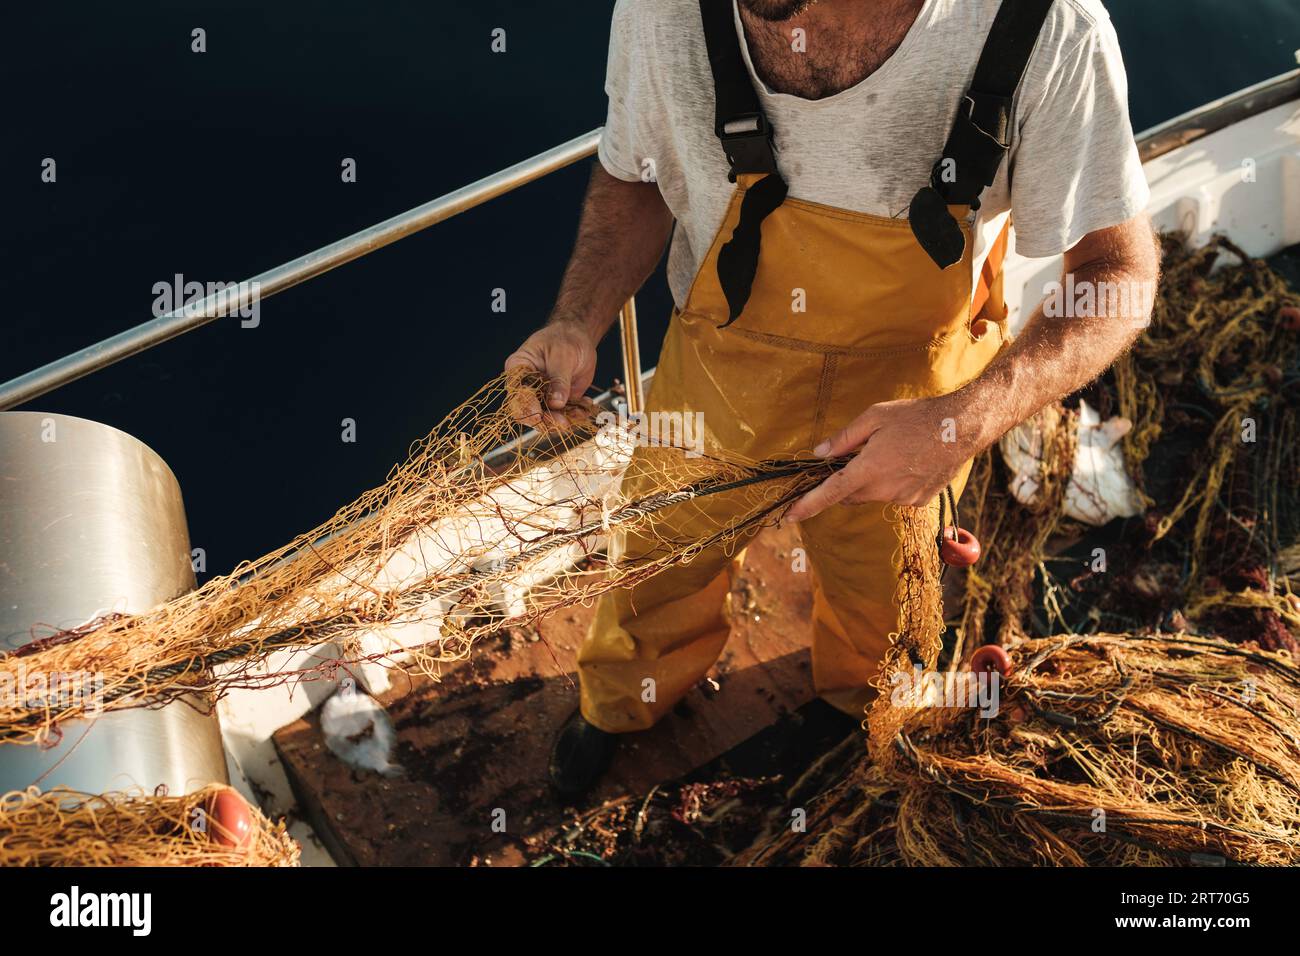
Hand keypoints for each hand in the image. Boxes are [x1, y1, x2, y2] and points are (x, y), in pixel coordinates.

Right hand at [504, 320, 597, 426]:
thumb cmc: (564, 339)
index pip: (516, 394)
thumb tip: (556, 403)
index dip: (526, 407)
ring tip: (579, 413)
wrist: (579, 338)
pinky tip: (585, 406)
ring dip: (563, 420)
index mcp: (518, 370)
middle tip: (562, 422)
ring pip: (546, 418)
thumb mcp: (562, 356)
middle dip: (545, 420)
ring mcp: (541, 395)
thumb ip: (559, 380)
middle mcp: (526, 386)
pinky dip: (575, 415)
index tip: (539, 415)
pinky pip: (563, 415)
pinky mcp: (557, 401)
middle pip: (528, 412)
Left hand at [785, 395, 981, 521]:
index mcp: (869, 469)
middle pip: (850, 494)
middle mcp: (884, 489)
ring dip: (871, 480)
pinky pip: (894, 495)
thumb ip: (844, 438)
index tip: (789, 516)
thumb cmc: (916, 417)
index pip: (830, 492)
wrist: (962, 428)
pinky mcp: (918, 501)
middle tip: (859, 454)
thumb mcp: (875, 417)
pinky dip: (893, 483)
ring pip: (872, 495)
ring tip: (892, 453)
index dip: (807, 505)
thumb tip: (820, 453)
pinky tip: (908, 462)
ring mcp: (903, 498)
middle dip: (846, 480)